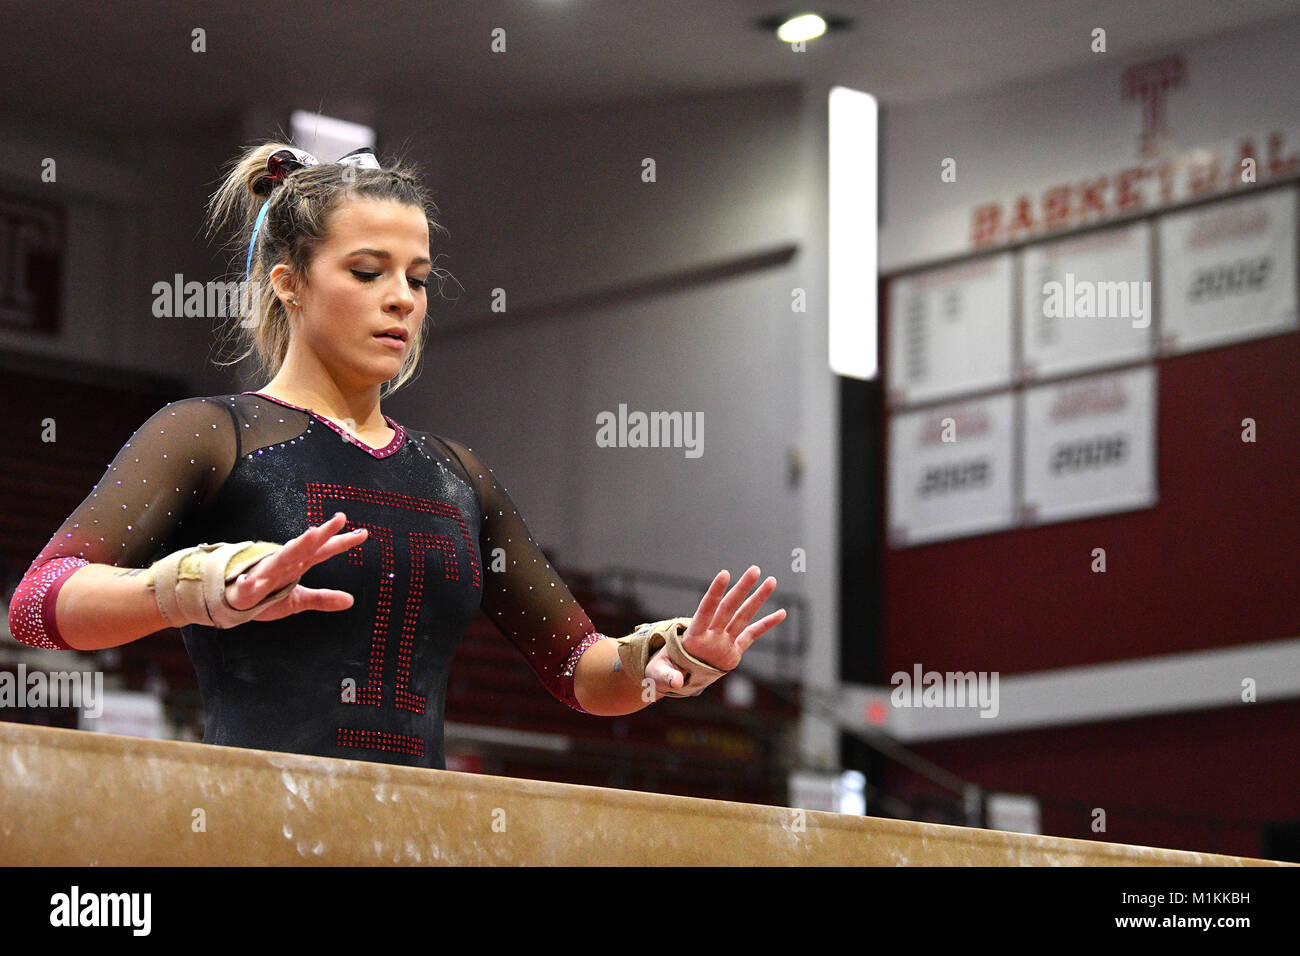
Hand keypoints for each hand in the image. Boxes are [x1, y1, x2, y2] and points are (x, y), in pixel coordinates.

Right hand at [223, 512, 367, 621]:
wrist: (231, 603)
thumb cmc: (264, 597)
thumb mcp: (297, 600)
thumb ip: (323, 599)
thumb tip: (351, 601)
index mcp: (296, 566)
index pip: (323, 551)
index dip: (342, 542)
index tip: (363, 533)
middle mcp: (283, 564)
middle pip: (306, 547)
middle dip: (322, 534)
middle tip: (339, 519)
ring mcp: (264, 574)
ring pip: (282, 559)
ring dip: (296, 547)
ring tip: (311, 535)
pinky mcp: (246, 590)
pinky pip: (248, 586)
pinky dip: (249, 583)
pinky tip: (251, 582)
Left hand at [644, 566, 786, 695]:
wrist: (671, 675)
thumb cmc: (660, 671)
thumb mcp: (657, 674)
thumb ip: (666, 676)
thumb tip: (676, 683)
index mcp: (692, 636)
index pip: (705, 610)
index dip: (714, 593)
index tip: (724, 574)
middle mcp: (710, 634)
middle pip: (728, 608)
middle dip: (742, 589)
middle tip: (755, 569)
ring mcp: (723, 641)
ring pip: (742, 616)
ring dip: (757, 599)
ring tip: (771, 581)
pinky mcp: (732, 652)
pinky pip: (751, 636)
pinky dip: (766, 625)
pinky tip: (781, 613)